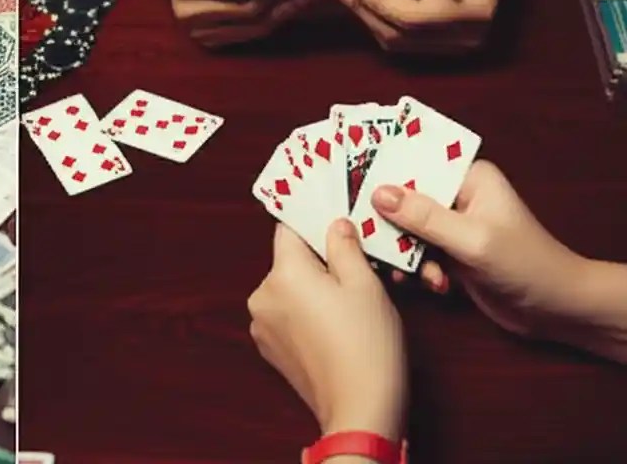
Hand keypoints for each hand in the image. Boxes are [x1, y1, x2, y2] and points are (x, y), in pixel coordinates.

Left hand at [248, 221, 406, 440]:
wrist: (359, 408)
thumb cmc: (366, 345)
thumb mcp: (365, 284)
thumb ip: (345, 246)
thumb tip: (335, 225)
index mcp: (283, 273)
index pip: (289, 229)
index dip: (313, 222)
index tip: (332, 220)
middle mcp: (263, 295)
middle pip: (290, 261)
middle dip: (320, 261)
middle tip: (356, 270)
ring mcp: (262, 324)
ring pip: (290, 289)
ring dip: (314, 288)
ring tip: (349, 304)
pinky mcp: (269, 347)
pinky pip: (287, 315)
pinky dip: (307, 313)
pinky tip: (336, 326)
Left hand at [333, 0, 507, 53]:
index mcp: (477, 13)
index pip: (416, 18)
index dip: (380, 2)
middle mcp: (466, 38)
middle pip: (401, 35)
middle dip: (365, 10)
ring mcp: (452, 46)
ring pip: (396, 42)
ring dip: (366, 17)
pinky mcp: (438, 45)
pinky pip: (399, 39)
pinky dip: (377, 21)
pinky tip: (361, 0)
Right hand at [371, 160, 589, 339]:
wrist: (557, 309)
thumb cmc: (526, 265)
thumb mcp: (472, 239)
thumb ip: (424, 217)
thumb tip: (377, 193)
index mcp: (468, 177)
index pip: (415, 166)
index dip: (384, 177)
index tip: (353, 193)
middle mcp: (458, 195)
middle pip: (404, 199)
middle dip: (391, 225)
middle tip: (378, 244)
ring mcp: (453, 225)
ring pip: (406, 230)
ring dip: (405, 254)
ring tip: (419, 273)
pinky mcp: (450, 251)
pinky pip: (415, 253)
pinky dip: (417, 269)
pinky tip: (434, 284)